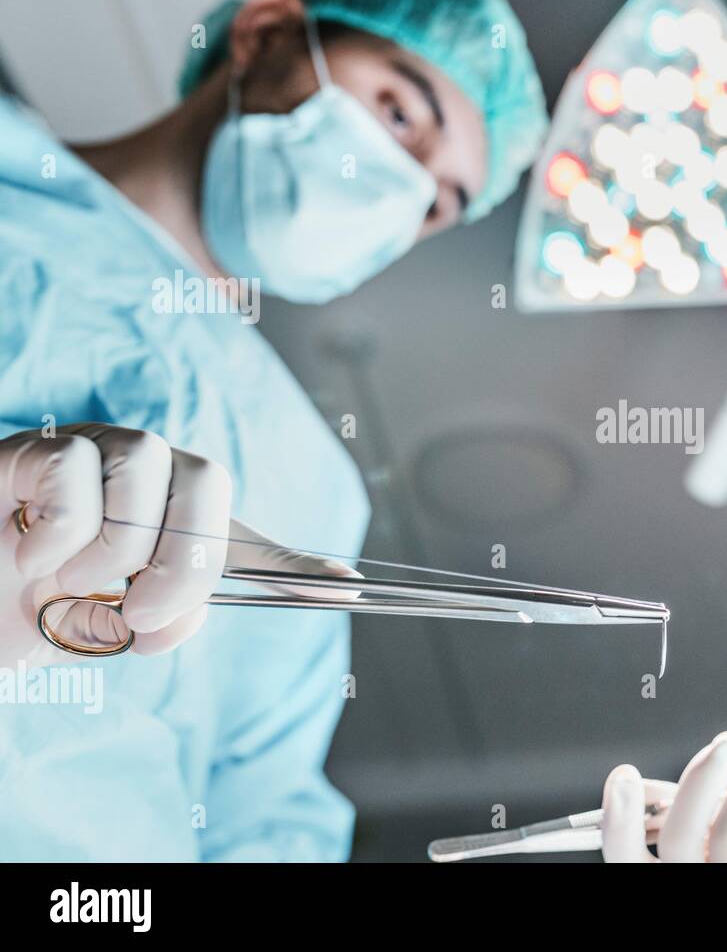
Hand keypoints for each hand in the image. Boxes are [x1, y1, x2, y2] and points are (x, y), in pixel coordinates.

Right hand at [0, 423, 358, 666]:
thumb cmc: (32, 606)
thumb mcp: (106, 625)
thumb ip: (161, 615)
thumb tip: (192, 617)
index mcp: (174, 519)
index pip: (247, 535)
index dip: (298, 567)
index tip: (346, 592)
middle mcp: (147, 475)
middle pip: (208, 481)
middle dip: (185, 561)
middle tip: (142, 617)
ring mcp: (94, 450)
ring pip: (147, 463)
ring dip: (116, 546)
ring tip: (74, 584)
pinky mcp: (36, 449)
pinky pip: (71, 473)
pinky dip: (58, 532)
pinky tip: (31, 559)